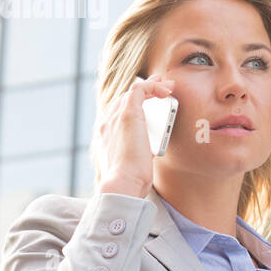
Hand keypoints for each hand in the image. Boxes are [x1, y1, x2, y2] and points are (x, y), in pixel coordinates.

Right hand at [95, 73, 174, 198]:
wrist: (122, 184)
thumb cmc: (129, 180)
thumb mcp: (131, 163)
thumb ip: (137, 151)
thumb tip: (149, 148)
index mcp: (105, 134)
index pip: (117, 112)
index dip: (134, 105)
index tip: (149, 104)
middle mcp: (106, 122)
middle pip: (125, 98)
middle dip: (143, 91)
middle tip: (160, 89)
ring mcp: (115, 116)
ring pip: (132, 91)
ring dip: (151, 86)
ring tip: (166, 86)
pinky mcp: (128, 114)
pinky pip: (139, 89)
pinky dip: (153, 86)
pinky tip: (165, 91)